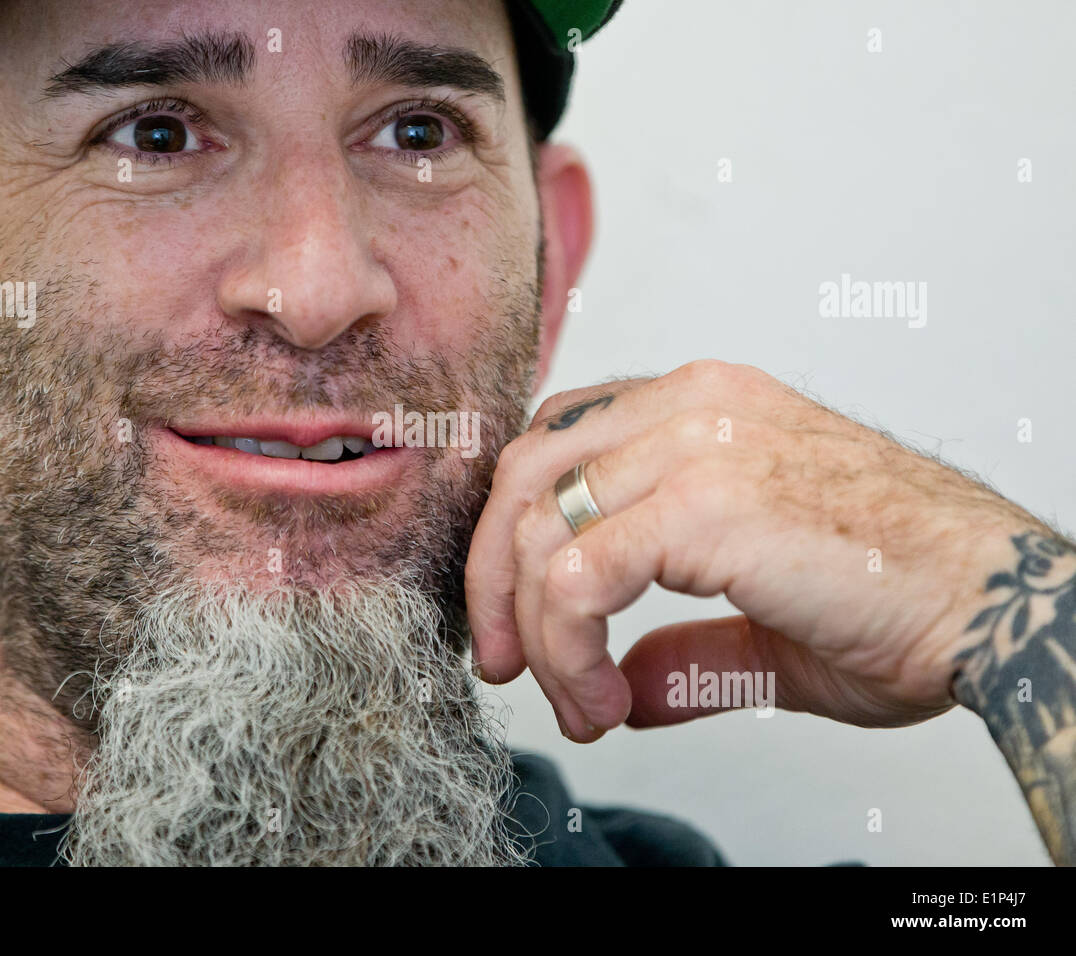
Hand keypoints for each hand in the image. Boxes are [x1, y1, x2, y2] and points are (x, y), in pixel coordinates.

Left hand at [465, 360, 1051, 741]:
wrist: (996, 605)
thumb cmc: (909, 602)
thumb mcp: (765, 623)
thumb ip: (683, 646)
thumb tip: (626, 685)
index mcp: (702, 408)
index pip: (560, 446)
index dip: (517, 534)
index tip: (516, 622)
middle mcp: (691, 405)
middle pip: (528, 473)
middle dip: (494, 577)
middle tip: (503, 663)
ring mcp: (697, 443)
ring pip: (542, 527)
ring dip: (535, 632)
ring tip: (578, 705)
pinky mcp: (707, 501)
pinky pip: (579, 575)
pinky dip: (567, 647)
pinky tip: (600, 699)